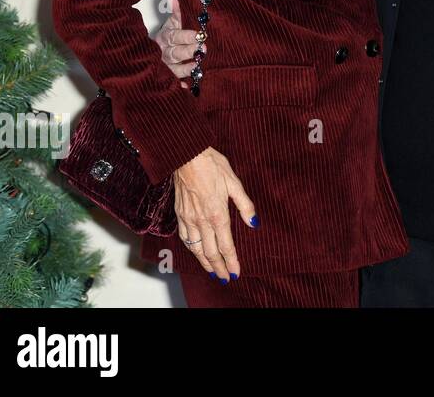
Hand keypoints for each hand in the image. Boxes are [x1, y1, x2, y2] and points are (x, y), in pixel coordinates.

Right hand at [153, 0, 202, 85]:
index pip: (175, 36)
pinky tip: (186, 88)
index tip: (199, 34)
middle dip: (188, 51)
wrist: (150, 53)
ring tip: (196, 67)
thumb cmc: (168, 35)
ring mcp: (166, 67)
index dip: (186, 35)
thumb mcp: (172, 22)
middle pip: (176, 52)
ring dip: (186, 68)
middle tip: (202, 49)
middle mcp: (165, 52)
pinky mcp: (170, 78)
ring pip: (175, 69)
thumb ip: (176, 9)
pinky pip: (174, 83)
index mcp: (165, 37)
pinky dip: (179, 86)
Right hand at [173, 147, 257, 281]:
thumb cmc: (213, 166)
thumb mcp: (235, 183)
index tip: (236, 273)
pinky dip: (192, 249)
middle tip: (225, 278)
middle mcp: (201, 220)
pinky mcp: (179, 214)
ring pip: (196, 248)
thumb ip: (245, 205)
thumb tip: (254, 223)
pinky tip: (196, 251)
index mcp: (217, 214)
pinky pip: (185, 237)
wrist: (187, 156)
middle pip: (210, 252)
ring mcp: (188, 218)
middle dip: (219, 268)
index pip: (226, 246)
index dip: (232, 261)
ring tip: (212, 270)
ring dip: (204, 262)